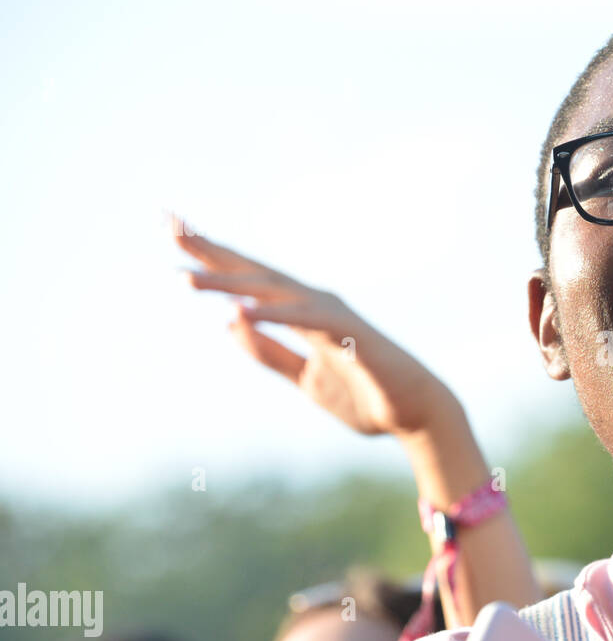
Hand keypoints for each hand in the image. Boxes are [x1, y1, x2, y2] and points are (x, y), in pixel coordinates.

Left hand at [174, 214, 445, 436]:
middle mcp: (315, 304)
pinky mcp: (349, 334)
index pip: (249, 280)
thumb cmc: (366, 395)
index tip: (175, 234)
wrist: (416, 415)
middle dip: (212, 250)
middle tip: (169, 225)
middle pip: (255, 272)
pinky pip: (304, 321)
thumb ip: (268, 352)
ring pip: (273, 293)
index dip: (212, 257)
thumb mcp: (303, 377)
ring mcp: (333, 315)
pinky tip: (239, 311)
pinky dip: (273, 315)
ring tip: (187, 280)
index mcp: (303, 312)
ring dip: (229, 285)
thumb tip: (229, 325)